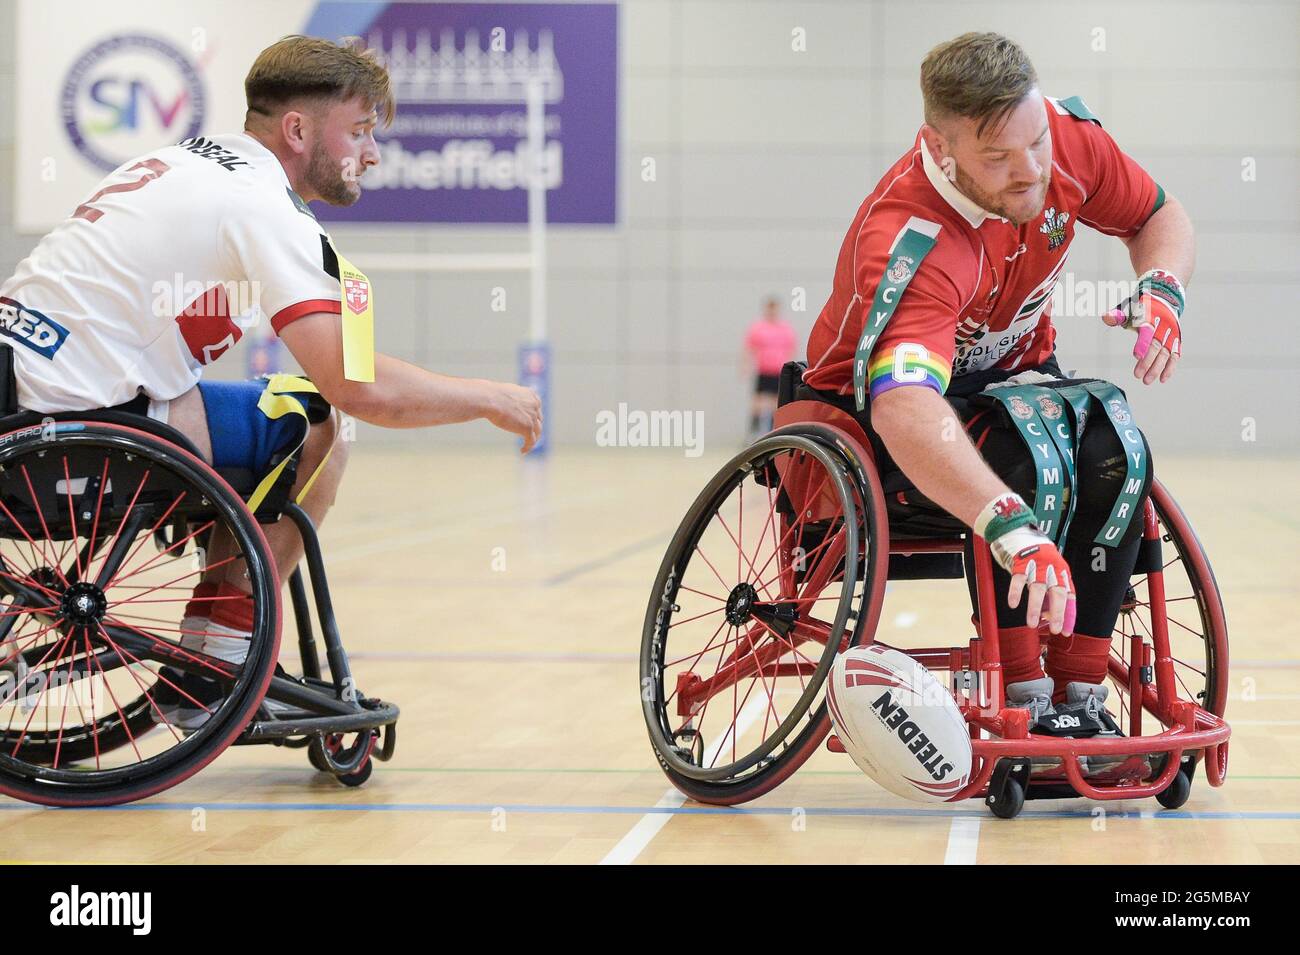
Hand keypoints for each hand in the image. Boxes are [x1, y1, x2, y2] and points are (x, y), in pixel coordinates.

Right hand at [486, 381, 542, 452]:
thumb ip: (512, 399)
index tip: (529, 423)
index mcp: (530, 395)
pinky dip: (527, 447)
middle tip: (528, 435)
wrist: (490, 399)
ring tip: (527, 445)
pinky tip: (522, 451)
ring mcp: (532, 416)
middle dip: (534, 427)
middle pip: (538, 420)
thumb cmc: (491, 395)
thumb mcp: (506, 393)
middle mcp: (534, 405)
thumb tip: (507, 403)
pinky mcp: (527, 427)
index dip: (533, 417)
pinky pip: (531, 441)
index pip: (536, 408)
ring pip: (537, 431)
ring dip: (532, 439)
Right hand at [1002, 536, 1075, 634]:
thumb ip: (1049, 592)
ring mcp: (1036, 565)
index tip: (1065, 631)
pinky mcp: (1020, 561)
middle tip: (1054, 630)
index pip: (1069, 597)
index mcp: (1062, 572)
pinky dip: (1016, 592)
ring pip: (1038, 589)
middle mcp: (1052, 569)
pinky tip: (1013, 604)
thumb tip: (1049, 615)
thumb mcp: (1046, 573)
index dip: (1068, 615)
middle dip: (1058, 613)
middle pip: (1058, 593)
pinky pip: (1018, 579)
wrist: (1019, 530)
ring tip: (1032, 624)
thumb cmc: (1035, 555)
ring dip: (1035, 608)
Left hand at [1103, 268, 1183, 385]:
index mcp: (1150, 316)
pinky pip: (1175, 354)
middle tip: (1138, 375)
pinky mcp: (1176, 338)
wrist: (1163, 297)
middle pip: (1156, 345)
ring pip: (1166, 352)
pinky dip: (1170, 366)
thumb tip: (1106, 317)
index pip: (1146, 331)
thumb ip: (1117, 315)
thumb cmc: (1140, 306)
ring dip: (1157, 368)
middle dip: (1148, 362)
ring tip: (1147, 381)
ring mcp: (1172, 332)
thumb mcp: (1127, 307)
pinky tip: (1163, 378)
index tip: (1136, 356)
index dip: (1142, 343)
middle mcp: (1163, 324)